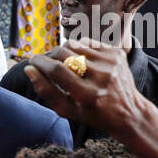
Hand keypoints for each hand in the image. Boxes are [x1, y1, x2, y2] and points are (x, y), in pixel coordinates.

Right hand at [21, 39, 150, 136]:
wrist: (128, 111)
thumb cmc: (92, 114)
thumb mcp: (66, 110)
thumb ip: (45, 90)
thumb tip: (30, 69)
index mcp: (87, 95)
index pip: (57, 70)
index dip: (41, 63)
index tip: (32, 61)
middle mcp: (101, 76)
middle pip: (65, 54)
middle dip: (50, 56)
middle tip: (47, 63)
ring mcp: (111, 62)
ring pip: (75, 45)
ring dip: (64, 52)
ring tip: (65, 63)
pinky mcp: (117, 54)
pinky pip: (88, 43)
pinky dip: (78, 49)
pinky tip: (81, 61)